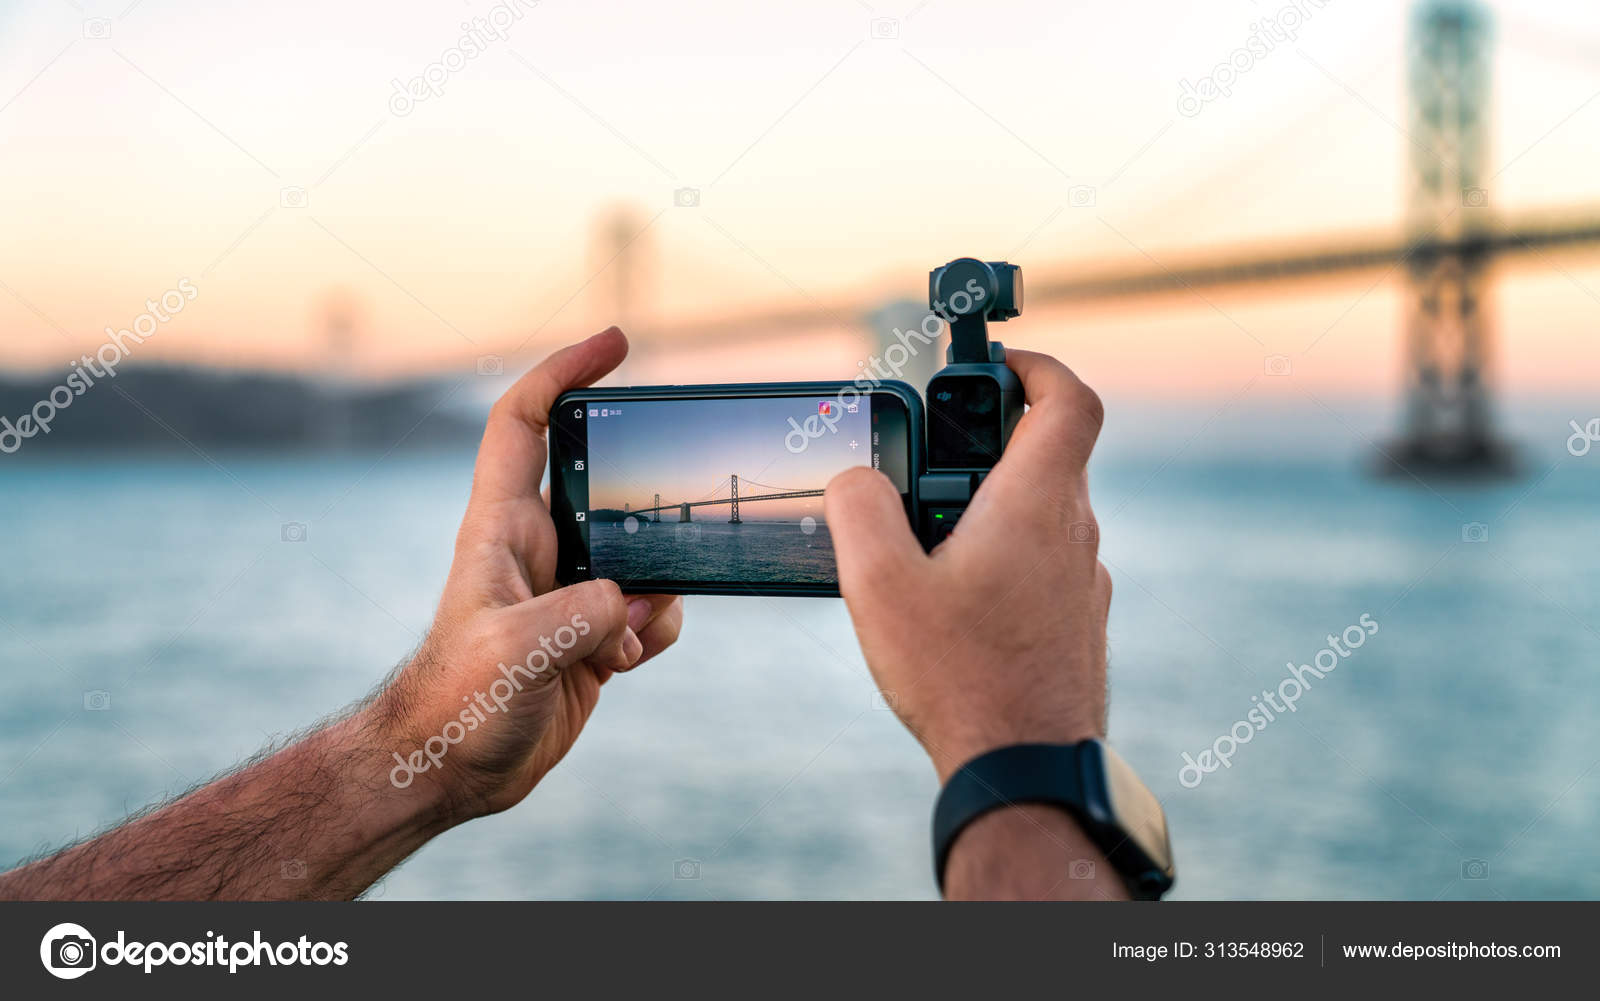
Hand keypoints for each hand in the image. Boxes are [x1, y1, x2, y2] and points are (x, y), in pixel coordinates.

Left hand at [370, 329, 684, 821]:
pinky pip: (649, 609)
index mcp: (503, 527)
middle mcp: (539, 548)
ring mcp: (567, 590)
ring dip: (657, 588)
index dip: (564, 371)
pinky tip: (626, 660)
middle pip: (604, 482)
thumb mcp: (517, 651)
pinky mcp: (589, 633)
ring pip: (642, 554)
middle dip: (646, 491)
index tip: (616, 342)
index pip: (526, 421)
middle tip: (682, 498)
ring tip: (624, 634)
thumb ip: (582, 611)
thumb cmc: (457, 704)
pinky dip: (655, 629)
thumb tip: (634, 602)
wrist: (451, 770)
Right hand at [824, 350, 1109, 782]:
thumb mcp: (879, 584)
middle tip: (924, 474)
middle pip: (1043, 455)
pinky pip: (1043, 565)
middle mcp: (1073, 534)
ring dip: (989, 509)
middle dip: (982, 448)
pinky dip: (1003, 559)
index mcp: (1036, 503)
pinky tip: (954, 604)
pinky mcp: (1077, 625)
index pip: (1069, 399)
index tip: (993, 366)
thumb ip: (858, 508)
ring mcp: (1083, 582)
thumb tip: (855, 478)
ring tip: (926, 551)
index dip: (1036, 365)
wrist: (1025, 770)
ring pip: (1041, 515)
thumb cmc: (959, 677)